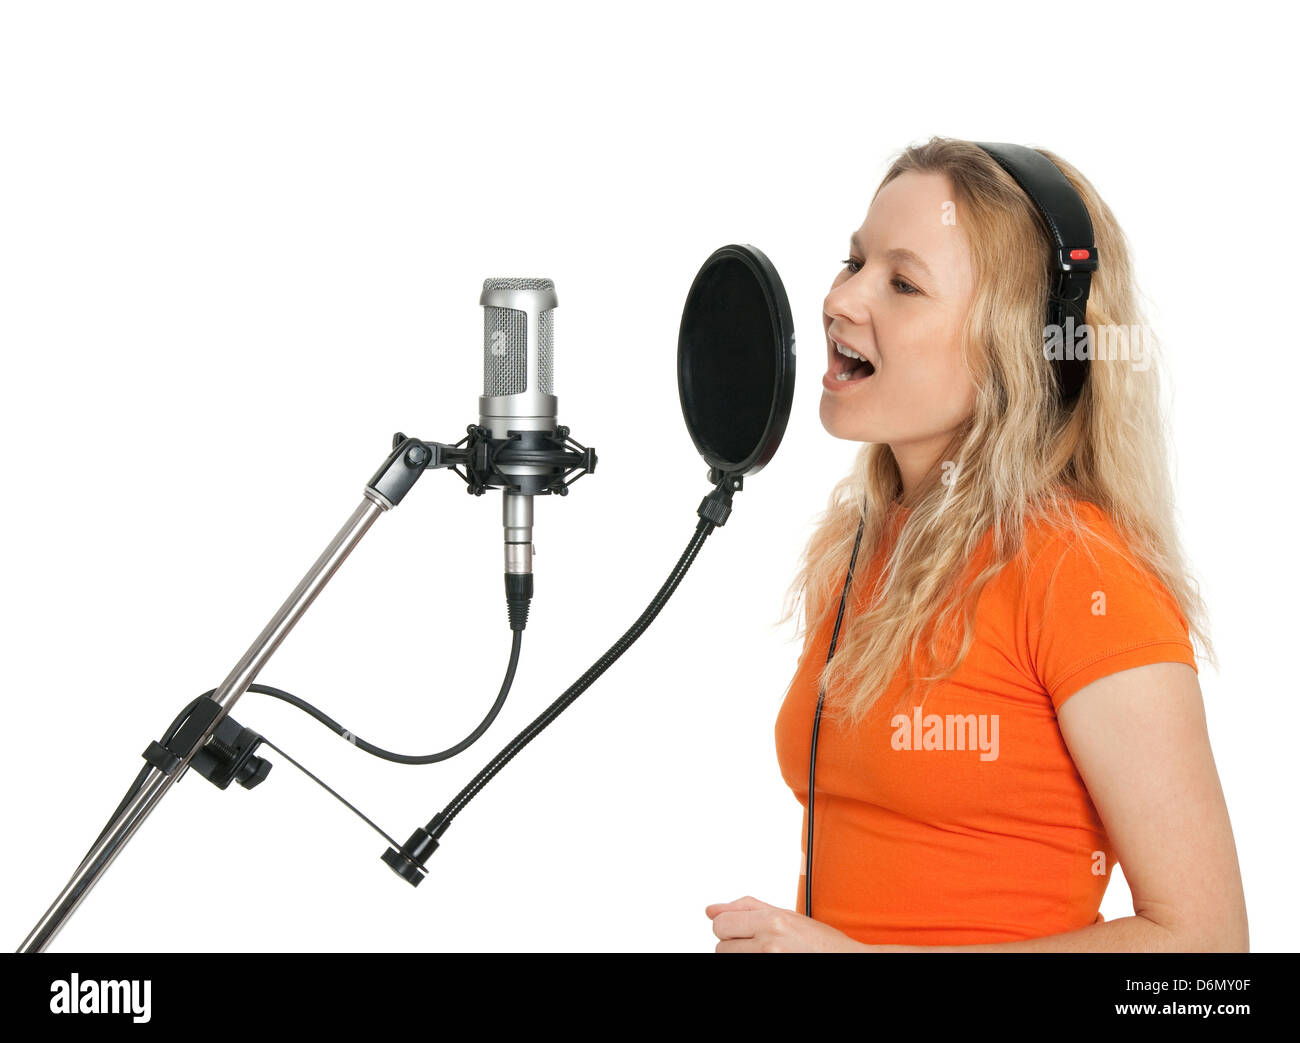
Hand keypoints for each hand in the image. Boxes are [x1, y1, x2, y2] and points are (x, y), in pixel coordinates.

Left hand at [705, 895, 868, 952]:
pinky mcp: (772, 975)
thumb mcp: (785, 915)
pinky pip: (744, 968)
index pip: (721, 923)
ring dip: (742, 955)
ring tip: (764, 951)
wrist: (845, 960)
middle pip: (721, 945)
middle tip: (755, 942)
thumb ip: (745, 908)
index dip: (727, 926)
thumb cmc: (820, 942)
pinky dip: (751, 962)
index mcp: (772, 921)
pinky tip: (766, 957)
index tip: (737, 929)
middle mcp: (769, 944)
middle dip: (733, 943)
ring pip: (730, 959)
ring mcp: (770, 962)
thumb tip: (711, 909)